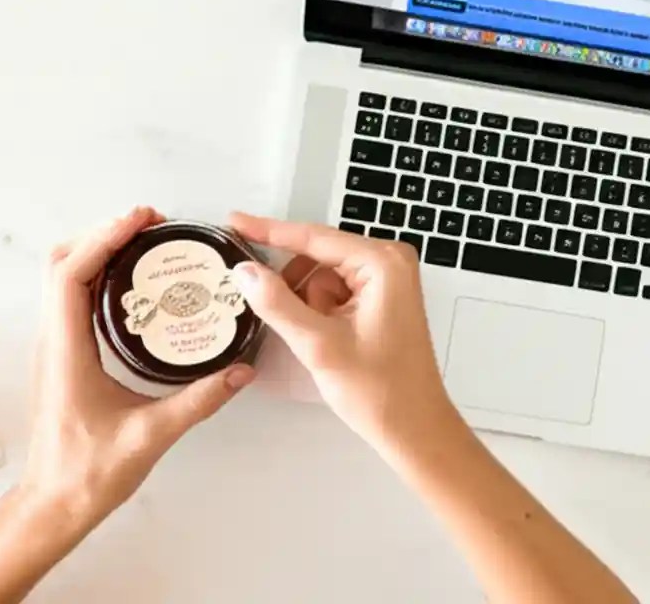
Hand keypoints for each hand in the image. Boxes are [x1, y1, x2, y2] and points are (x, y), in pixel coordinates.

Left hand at [22, 207, 254, 520]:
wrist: (53, 505)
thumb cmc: (89, 474)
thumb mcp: (152, 435)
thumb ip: (200, 400)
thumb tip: (241, 370)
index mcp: (67, 351)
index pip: (71, 274)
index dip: (104, 238)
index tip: (141, 219)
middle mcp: (53, 341)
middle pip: (61, 263)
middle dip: (102, 234)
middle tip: (149, 225)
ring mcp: (55, 348)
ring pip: (62, 279)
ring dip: (97, 251)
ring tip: (144, 243)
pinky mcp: (63, 357)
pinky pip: (71, 300)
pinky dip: (97, 276)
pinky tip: (135, 286)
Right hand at [226, 213, 458, 450]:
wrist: (414, 428)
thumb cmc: (381, 391)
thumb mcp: (319, 346)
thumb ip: (277, 303)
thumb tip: (244, 271)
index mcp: (383, 263)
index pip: (314, 236)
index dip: (270, 231)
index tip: (236, 222)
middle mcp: (389, 262)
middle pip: (317, 256)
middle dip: (296, 289)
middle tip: (296, 325)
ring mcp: (387, 280)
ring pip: (321, 277)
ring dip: (308, 306)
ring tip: (321, 342)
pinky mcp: (381, 299)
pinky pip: (335, 292)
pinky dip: (319, 313)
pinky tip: (326, 340)